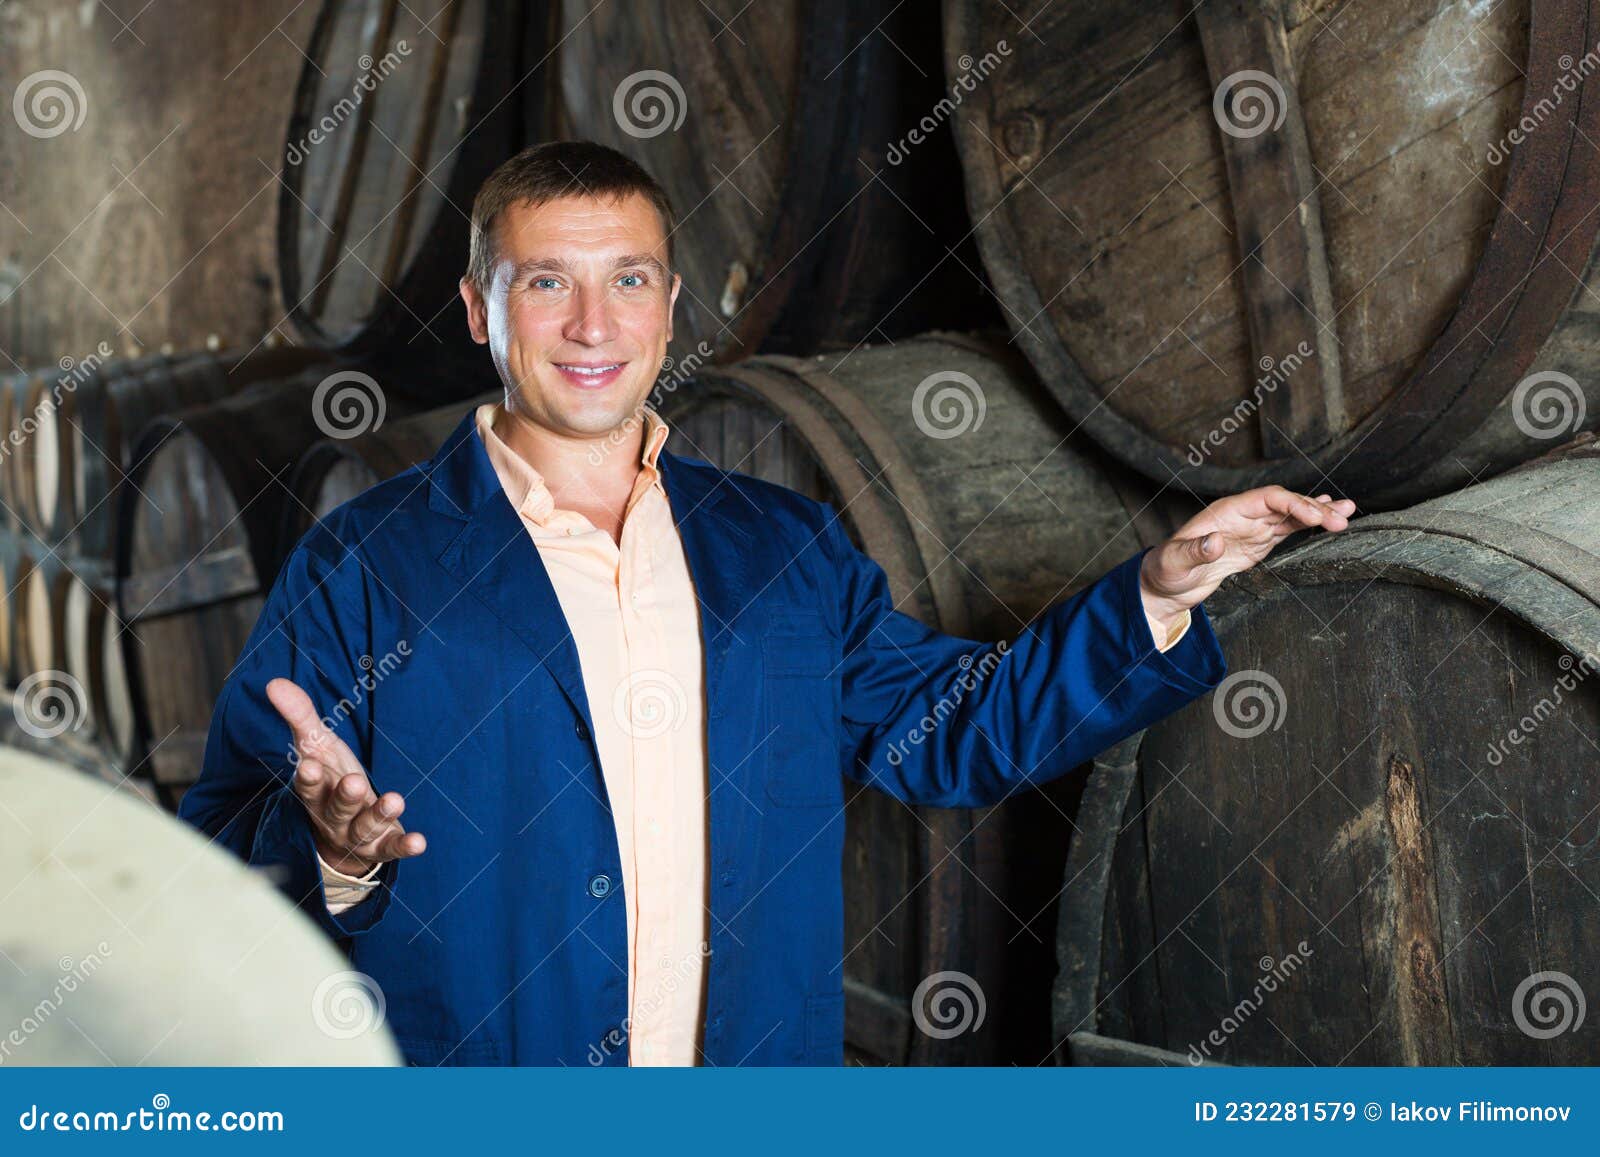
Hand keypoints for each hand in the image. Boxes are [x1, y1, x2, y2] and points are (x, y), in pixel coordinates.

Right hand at [265, 677, 426, 876]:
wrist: (342, 833)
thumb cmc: (330, 779)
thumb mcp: (317, 747)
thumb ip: (300, 716)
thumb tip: (274, 682)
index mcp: (316, 793)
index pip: (308, 787)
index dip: (308, 779)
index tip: (308, 766)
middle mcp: (333, 816)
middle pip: (337, 808)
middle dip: (345, 797)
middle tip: (354, 782)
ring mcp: (357, 833)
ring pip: (364, 827)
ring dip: (379, 815)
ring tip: (395, 800)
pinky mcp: (382, 844)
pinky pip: (391, 847)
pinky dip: (404, 846)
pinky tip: (419, 842)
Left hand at [1139, 485, 1357, 631]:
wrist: (1164, 587)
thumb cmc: (1165, 571)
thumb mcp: (1174, 563)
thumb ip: (1194, 551)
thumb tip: (1215, 542)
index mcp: (1226, 511)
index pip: (1268, 499)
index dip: (1293, 503)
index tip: (1316, 515)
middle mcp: (1242, 515)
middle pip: (1285, 504)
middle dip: (1314, 508)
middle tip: (1342, 518)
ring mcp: (1252, 529)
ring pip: (1291, 515)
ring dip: (1318, 513)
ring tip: (1347, 511)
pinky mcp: (1257, 544)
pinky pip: (1287, 530)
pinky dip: (1308, 524)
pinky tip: (1328, 517)